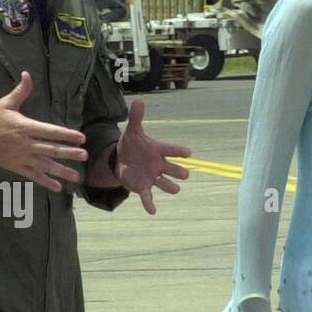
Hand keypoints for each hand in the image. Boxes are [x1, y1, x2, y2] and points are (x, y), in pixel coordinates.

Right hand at [0, 72, 87, 190]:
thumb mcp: (5, 104)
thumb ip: (20, 92)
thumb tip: (27, 74)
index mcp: (24, 127)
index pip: (50, 131)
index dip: (66, 135)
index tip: (81, 138)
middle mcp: (25, 143)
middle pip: (51, 149)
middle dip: (69, 153)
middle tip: (84, 155)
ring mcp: (21, 157)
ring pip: (45, 165)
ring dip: (61, 171)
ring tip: (76, 176)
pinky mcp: (16, 167)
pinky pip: (33, 175)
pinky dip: (45, 182)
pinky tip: (58, 187)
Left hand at [116, 98, 192, 213]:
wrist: (123, 160)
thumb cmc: (132, 145)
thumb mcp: (132, 131)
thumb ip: (136, 117)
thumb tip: (138, 99)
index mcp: (158, 150)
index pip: (171, 150)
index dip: (179, 151)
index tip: (188, 153)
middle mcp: (159, 165)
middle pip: (172, 169)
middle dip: (178, 171)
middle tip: (185, 174)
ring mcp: (152, 177)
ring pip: (164, 184)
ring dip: (170, 187)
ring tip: (176, 189)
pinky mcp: (143, 187)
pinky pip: (148, 196)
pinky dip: (149, 204)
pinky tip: (152, 211)